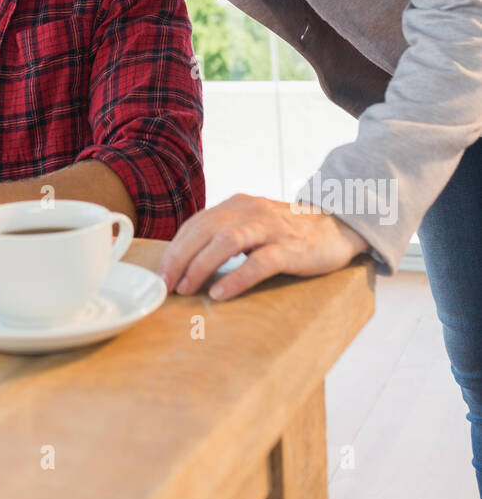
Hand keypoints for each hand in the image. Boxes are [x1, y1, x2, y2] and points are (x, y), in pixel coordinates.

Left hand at [156, 192, 370, 300]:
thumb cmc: (289, 232)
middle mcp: (251, 211)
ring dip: (201, 265)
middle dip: (180, 258)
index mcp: (237, 205)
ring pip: (227, 242)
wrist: (339, 227)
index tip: (160, 273)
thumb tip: (187, 262)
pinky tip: (220, 293)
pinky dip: (236, 278)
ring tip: (186, 288)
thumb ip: (225, 236)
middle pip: (205, 231)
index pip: (196, 224)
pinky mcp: (291, 248)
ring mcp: (271, 228)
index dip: (174, 248)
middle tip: (165, 284)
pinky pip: (259, 262)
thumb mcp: (253, 226)